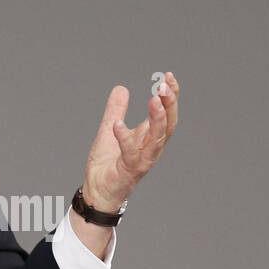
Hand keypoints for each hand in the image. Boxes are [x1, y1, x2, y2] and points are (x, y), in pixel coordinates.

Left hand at [80, 71, 178, 210]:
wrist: (97, 191)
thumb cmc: (107, 164)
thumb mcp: (110, 129)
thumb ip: (116, 109)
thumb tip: (121, 88)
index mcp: (150, 137)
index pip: (167, 114)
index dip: (171, 96)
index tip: (168, 77)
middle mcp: (151, 148)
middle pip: (168, 125)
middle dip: (169, 104)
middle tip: (164, 86)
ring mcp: (142, 160)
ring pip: (157, 138)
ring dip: (157, 119)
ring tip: (154, 99)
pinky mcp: (129, 170)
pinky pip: (130, 153)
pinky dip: (125, 139)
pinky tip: (118, 124)